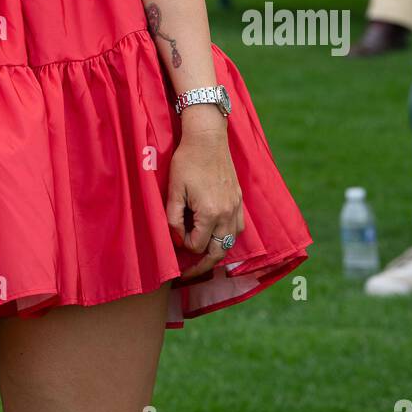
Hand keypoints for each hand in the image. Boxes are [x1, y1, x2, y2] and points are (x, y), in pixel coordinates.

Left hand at [166, 124, 243, 279]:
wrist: (207, 137)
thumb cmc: (187, 160)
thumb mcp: (174, 189)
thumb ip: (173, 218)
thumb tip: (177, 240)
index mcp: (210, 213)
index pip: (198, 246)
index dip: (184, 246)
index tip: (175, 239)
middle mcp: (227, 214)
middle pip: (218, 252)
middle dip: (203, 266)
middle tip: (189, 274)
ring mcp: (236, 207)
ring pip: (230, 242)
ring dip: (216, 252)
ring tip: (202, 257)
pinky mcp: (239, 200)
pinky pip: (237, 229)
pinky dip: (226, 237)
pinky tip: (215, 235)